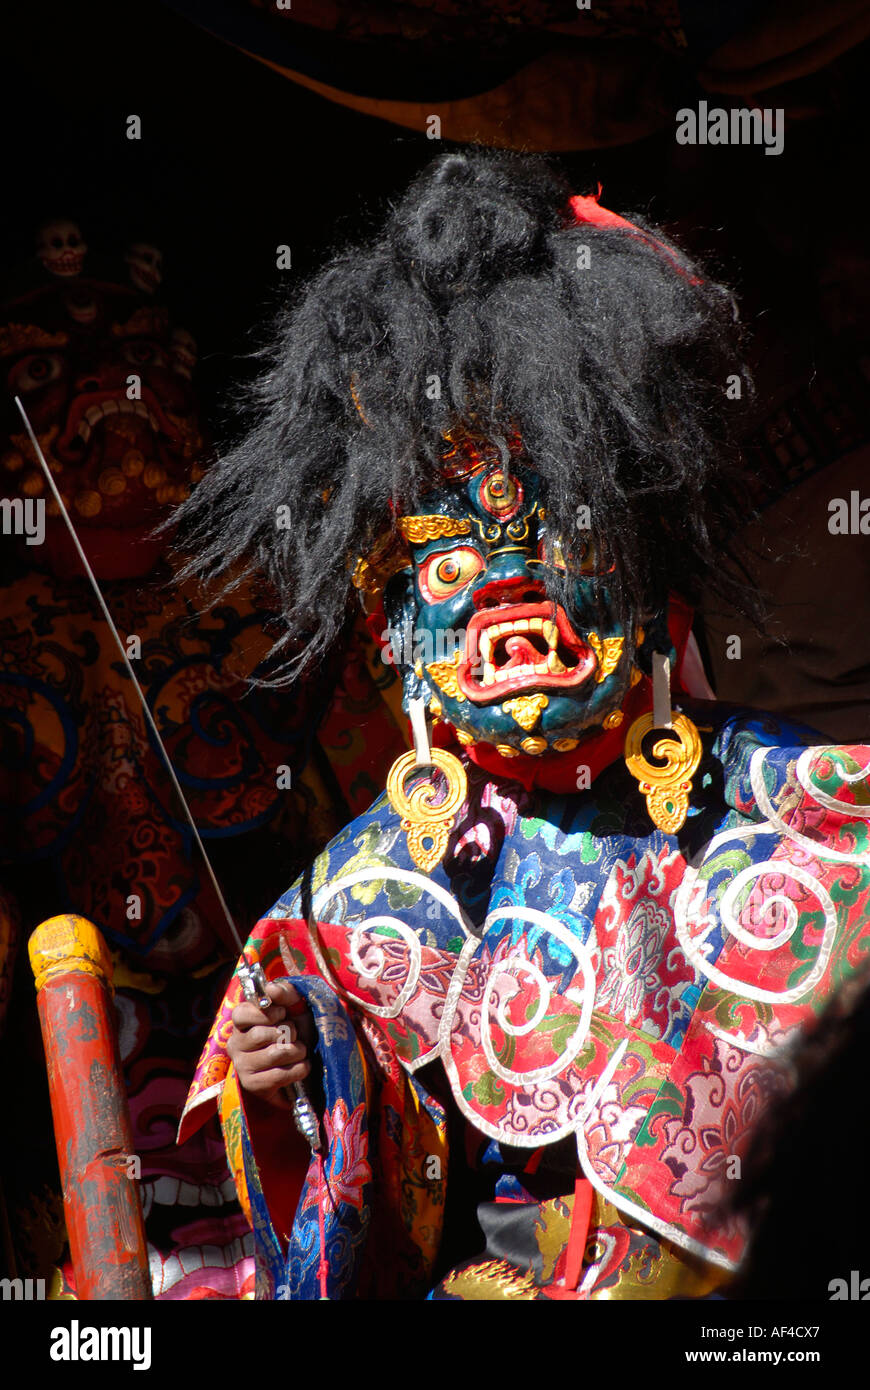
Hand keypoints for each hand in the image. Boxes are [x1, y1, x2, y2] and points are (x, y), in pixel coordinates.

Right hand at [228, 979, 313, 1108]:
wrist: (310, 1063)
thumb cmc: (298, 1029)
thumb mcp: (296, 1006)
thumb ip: (285, 993)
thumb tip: (271, 989)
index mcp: (242, 1021)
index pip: (241, 1013)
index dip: (265, 1013)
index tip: (282, 1013)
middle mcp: (235, 1043)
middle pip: (259, 1035)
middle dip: (287, 1033)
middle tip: (293, 1035)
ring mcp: (242, 1066)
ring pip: (273, 1054)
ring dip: (297, 1051)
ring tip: (300, 1051)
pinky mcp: (252, 1085)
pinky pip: (278, 1075)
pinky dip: (298, 1069)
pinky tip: (301, 1066)